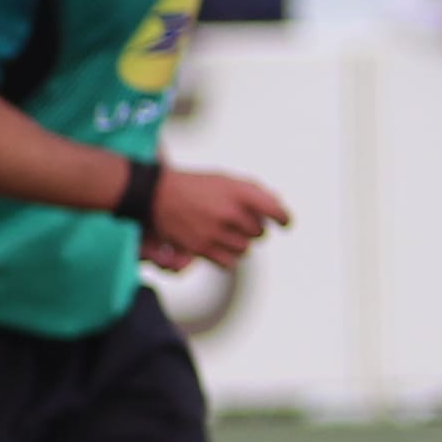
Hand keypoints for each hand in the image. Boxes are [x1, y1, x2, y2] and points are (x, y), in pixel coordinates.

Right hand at [146, 166, 292, 273]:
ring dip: (240, 243)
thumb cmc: (193, 185)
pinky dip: (228, 256)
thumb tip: (278, 205)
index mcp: (239, 191)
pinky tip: (219, 245)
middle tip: (240, 222)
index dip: (284, 219)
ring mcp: (216, 232)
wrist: (155, 194)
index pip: (275, 210)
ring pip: (245, 249)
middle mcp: (230, 212)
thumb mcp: (224, 179)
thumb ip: (253, 191)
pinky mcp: (202, 248)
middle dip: (254, 228)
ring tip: (226, 233)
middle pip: (259, 233)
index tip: (285, 224)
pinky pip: (229, 262)